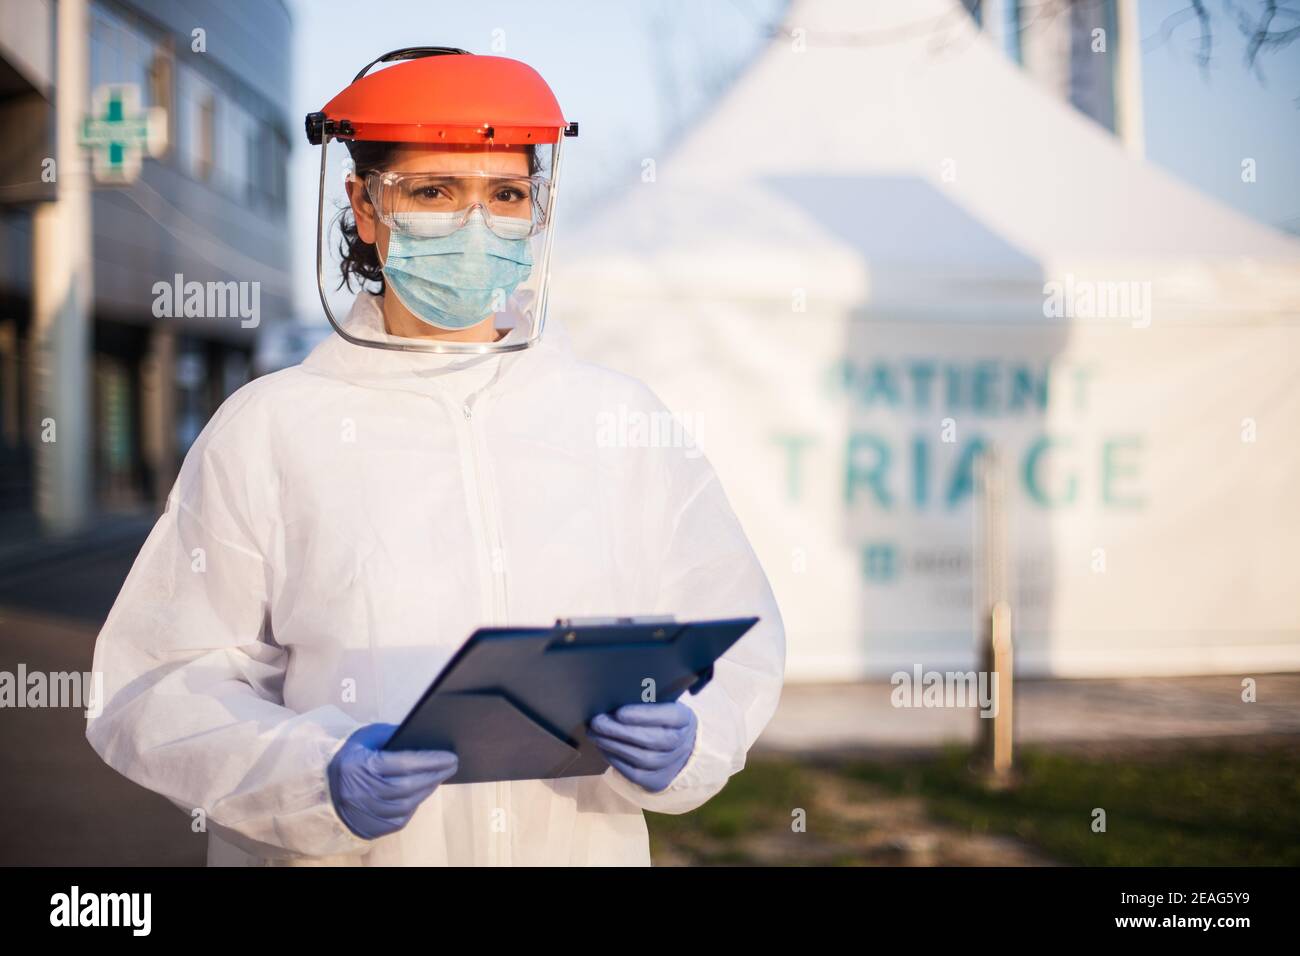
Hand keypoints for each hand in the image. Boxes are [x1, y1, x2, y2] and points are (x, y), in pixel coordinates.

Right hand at [327, 723, 457, 839]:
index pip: (404, 764)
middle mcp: (362, 791)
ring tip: (438, 778)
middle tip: (451, 766)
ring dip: (426, 791)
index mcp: (362, 765)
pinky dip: (412, 808)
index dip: (430, 761)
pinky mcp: (367, 826)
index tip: (450, 756)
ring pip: (405, 805)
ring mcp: (364, 812)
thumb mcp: (367, 737)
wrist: (323, 785)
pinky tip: (420, 795)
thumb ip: (393, 735)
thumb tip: (424, 735)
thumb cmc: (351, 756)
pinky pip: (397, 820)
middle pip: (408, 786)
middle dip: (434, 776)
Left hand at [588, 702, 696, 792]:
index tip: (619, 712)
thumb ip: (647, 701)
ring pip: (641, 758)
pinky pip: (634, 773)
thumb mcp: (663, 705)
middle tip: (597, 722)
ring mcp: (671, 765)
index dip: (644, 715)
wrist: (680, 749)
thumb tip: (616, 696)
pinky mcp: (657, 781)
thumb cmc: (663, 720)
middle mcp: (682, 744)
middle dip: (620, 731)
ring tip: (595, 734)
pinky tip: (602, 747)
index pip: (668, 716)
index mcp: (685, 719)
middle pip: (652, 740)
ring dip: (613, 745)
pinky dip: (615, 759)